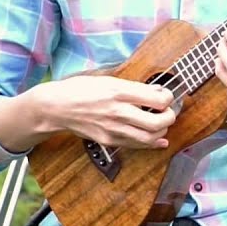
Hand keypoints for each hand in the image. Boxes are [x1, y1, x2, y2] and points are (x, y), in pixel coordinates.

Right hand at [43, 75, 176, 148]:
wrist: (56, 107)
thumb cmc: (81, 89)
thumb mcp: (109, 79)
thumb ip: (135, 87)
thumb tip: (158, 90)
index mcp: (119, 92)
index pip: (158, 99)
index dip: (168, 98)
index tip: (167, 96)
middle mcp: (118, 112)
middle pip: (157, 123)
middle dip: (170, 118)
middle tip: (168, 112)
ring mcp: (113, 129)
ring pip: (149, 138)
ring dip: (162, 132)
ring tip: (162, 124)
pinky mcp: (108, 140)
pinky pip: (136, 145)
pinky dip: (151, 144)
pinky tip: (159, 140)